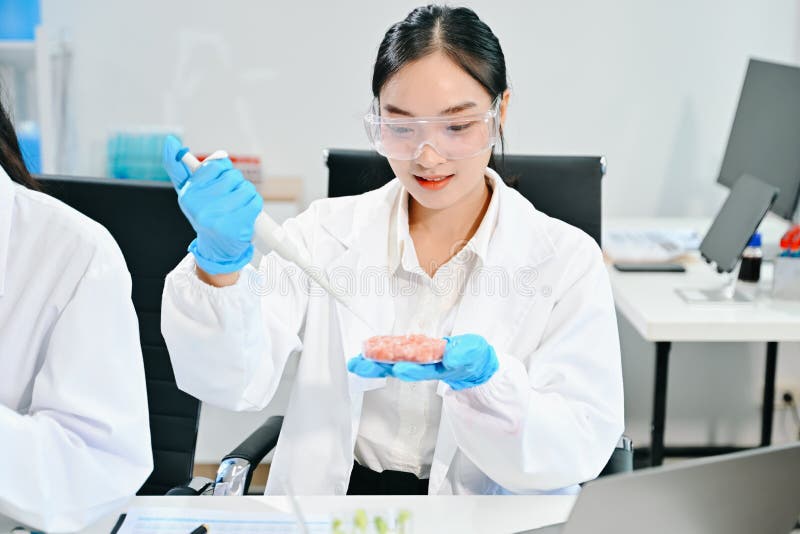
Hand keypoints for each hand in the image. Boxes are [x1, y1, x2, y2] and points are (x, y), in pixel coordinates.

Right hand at [163, 135, 262, 274]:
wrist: (217, 247)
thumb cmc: (204, 212)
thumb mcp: (188, 190)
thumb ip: (177, 167)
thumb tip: (170, 141)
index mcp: (188, 194)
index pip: (216, 165)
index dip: (223, 171)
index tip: (219, 182)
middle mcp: (200, 207)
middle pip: (233, 176)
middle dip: (235, 184)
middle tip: (228, 198)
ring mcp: (218, 219)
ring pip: (246, 188)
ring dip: (246, 195)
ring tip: (237, 206)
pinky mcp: (236, 228)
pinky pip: (255, 201)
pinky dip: (254, 204)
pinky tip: (245, 213)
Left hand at [347, 334, 498, 390]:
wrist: (473, 361)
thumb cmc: (474, 357)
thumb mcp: (475, 354)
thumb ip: (464, 355)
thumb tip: (450, 357)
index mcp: (441, 368)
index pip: (424, 370)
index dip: (412, 370)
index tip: (399, 369)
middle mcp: (424, 367)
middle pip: (400, 368)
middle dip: (380, 368)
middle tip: (361, 366)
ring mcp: (417, 362)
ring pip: (393, 362)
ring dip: (373, 362)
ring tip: (355, 361)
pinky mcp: (413, 354)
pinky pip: (394, 353)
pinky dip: (379, 352)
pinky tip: (365, 350)